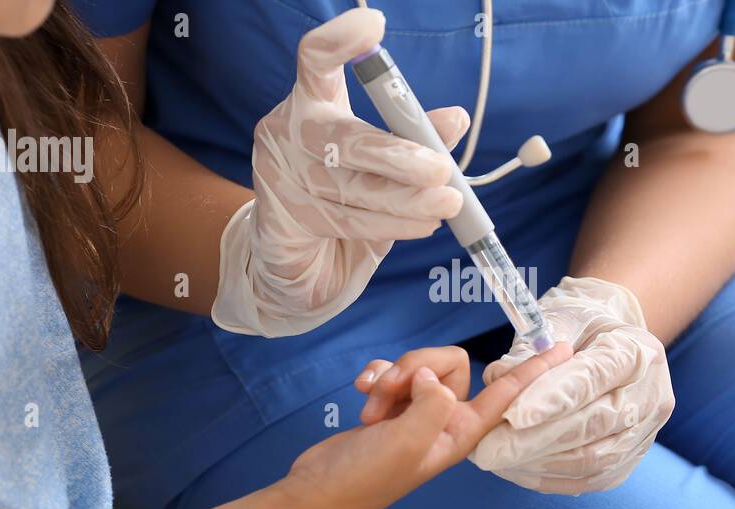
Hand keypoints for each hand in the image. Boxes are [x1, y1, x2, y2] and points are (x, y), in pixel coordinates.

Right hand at [212, 7, 469, 337]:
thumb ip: (416, 139)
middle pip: (342, 136)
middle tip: (440, 169)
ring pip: (352, 188)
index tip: (373, 25)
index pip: (315, 60)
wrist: (299, 258)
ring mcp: (280, 175)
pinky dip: (391, 224)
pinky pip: (345, 221)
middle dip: (396, 155)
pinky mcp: (281, 218)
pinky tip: (423, 223)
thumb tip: (455, 119)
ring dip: (405, 199)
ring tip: (446, 203)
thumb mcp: (384, 164)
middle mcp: (288, 131)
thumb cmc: (344, 196)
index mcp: (312, 101)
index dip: (339, 41)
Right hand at [285, 344, 572, 508]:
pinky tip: (362, 389)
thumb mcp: (407, 441)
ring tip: (370, 402)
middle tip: (387, 390)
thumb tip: (431, 376)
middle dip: (415, 366)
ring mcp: (417, 411)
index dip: (533, 372)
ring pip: (419, 365)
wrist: (320, 489)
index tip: (562, 348)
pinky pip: (395, 370)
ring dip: (391, 375)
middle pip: (451, 364)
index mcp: (460, 432)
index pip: (505, 395)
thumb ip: (432, 402)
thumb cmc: (367, 477)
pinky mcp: (392, 404)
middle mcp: (444, 419)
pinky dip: (377, 375)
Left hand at [472, 277, 674, 494]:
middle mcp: (651, 394)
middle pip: (593, 423)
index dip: (553, 400)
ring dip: (539, 463)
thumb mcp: (557, 319)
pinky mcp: (630, 459)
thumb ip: (531, 347)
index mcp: (636, 350)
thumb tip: (498, 377)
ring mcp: (645, 432)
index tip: (514, 415)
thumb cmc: (581, 328)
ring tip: (497, 459)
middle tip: (490, 449)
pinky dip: (550, 478)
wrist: (614, 342)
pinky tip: (517, 470)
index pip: (593, 378)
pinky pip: (590, 479)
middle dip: (537, 440)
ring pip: (593, 458)